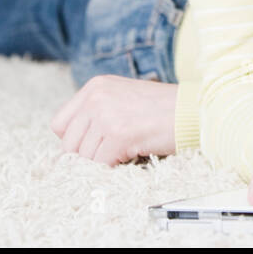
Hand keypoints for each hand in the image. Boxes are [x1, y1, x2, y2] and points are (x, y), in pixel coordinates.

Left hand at [49, 75, 177, 165]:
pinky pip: (101, 164)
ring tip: (125, 153)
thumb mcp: (122, 97)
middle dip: (86, 156)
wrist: (192, 109)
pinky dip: (114, 167)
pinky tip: (131, 155)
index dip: (73, 140)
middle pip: (68, 143)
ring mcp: (106, 115)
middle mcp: (96, 97)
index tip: (89, 147)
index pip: (59, 123)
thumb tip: (74, 145)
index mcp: (95, 86)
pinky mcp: (118, 134)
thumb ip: (97, 112)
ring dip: (103, 162)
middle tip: (108, 156)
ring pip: (84, 157)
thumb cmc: (163, 108)